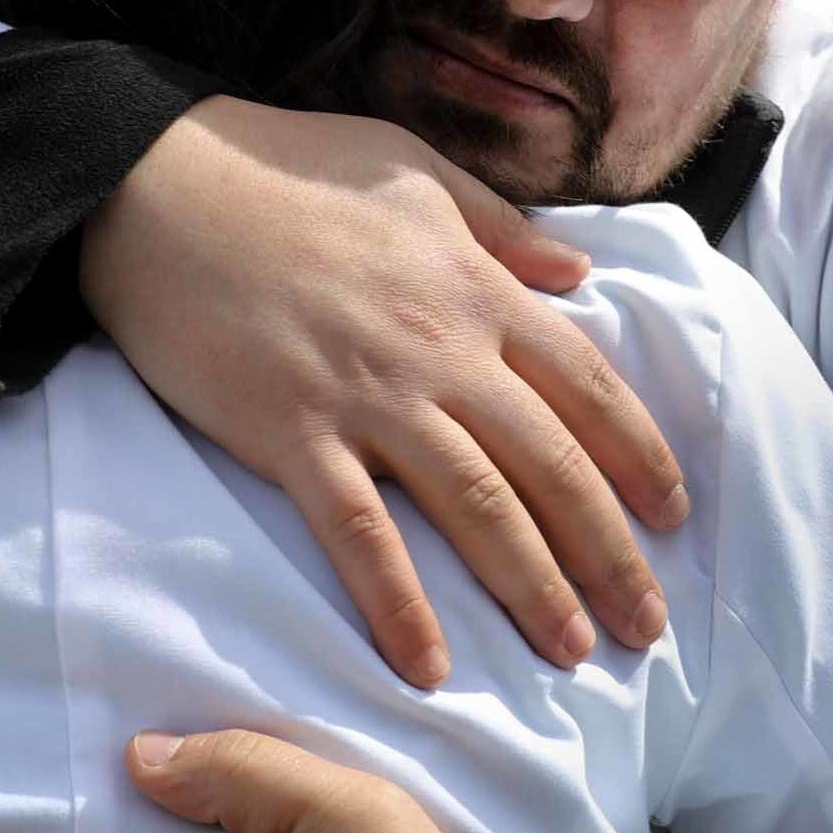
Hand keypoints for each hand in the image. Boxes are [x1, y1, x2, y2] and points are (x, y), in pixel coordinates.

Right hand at [78, 98, 683, 686]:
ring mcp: (366, 395)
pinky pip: (357, 532)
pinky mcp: (290, 432)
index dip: (639, 455)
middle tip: (646, 626)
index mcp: (474, 287)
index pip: (585, 385)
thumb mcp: (413, 170)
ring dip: (531, 585)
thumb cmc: (286, 167)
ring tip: (571, 650)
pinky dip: (395, 602)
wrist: (157, 182)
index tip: (675, 515)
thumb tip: (577, 274)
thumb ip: (500, 227)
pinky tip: (427, 665)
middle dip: (608, 550)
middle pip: (550, 463)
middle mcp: (439, 349)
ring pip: (475, 504)